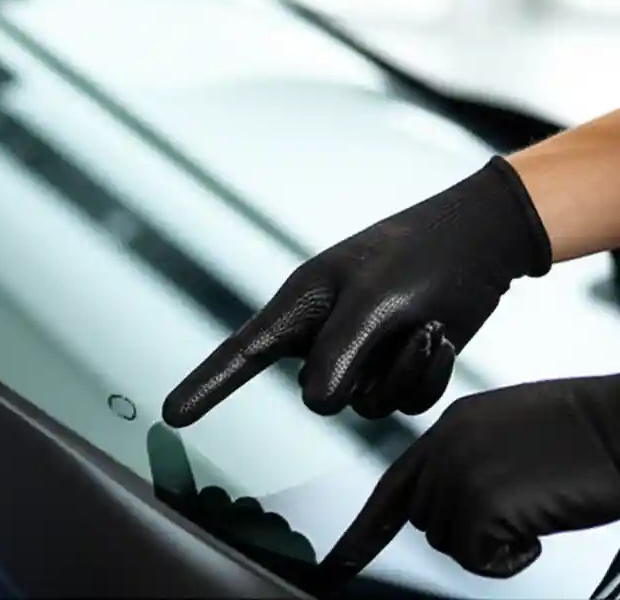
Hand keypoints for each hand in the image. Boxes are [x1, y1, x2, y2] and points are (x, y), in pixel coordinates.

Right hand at [163, 157, 550, 425]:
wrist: (485, 240)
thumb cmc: (420, 255)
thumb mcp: (376, 299)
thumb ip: (338, 352)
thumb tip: (316, 403)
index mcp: (299, 306)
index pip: (239, 353)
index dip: (204, 385)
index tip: (170, 415)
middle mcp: (321, 335)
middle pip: (319, 394)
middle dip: (364, 371)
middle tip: (401, 324)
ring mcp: (358, 354)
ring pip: (366, 405)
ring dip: (404, 373)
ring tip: (427, 325)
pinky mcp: (394, 367)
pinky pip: (402, 403)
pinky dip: (427, 377)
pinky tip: (441, 337)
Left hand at [321, 376, 619, 578]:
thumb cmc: (591, 437)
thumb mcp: (516, 435)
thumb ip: (472, 459)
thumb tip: (461, 504)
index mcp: (450, 427)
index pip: (395, 484)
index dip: (370, 527)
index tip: (340, 561)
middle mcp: (442, 448)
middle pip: (425, 520)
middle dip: (468, 530)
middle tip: (525, 511)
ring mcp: (456, 474)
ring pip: (449, 543)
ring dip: (492, 542)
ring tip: (540, 510)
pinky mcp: (479, 504)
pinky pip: (475, 560)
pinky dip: (510, 559)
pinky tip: (541, 531)